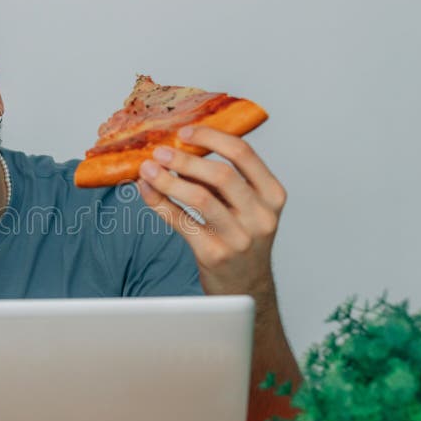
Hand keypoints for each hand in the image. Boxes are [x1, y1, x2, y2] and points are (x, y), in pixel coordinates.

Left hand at [137, 126, 286, 297]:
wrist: (245, 288)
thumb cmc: (241, 240)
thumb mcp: (245, 207)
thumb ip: (221, 181)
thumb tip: (180, 150)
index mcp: (272, 195)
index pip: (243, 153)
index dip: (212, 138)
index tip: (186, 132)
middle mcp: (260, 216)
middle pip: (221, 174)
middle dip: (185, 158)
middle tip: (161, 151)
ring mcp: (239, 237)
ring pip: (200, 197)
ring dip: (168, 180)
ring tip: (148, 169)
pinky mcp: (215, 254)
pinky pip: (182, 221)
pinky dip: (160, 203)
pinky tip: (148, 191)